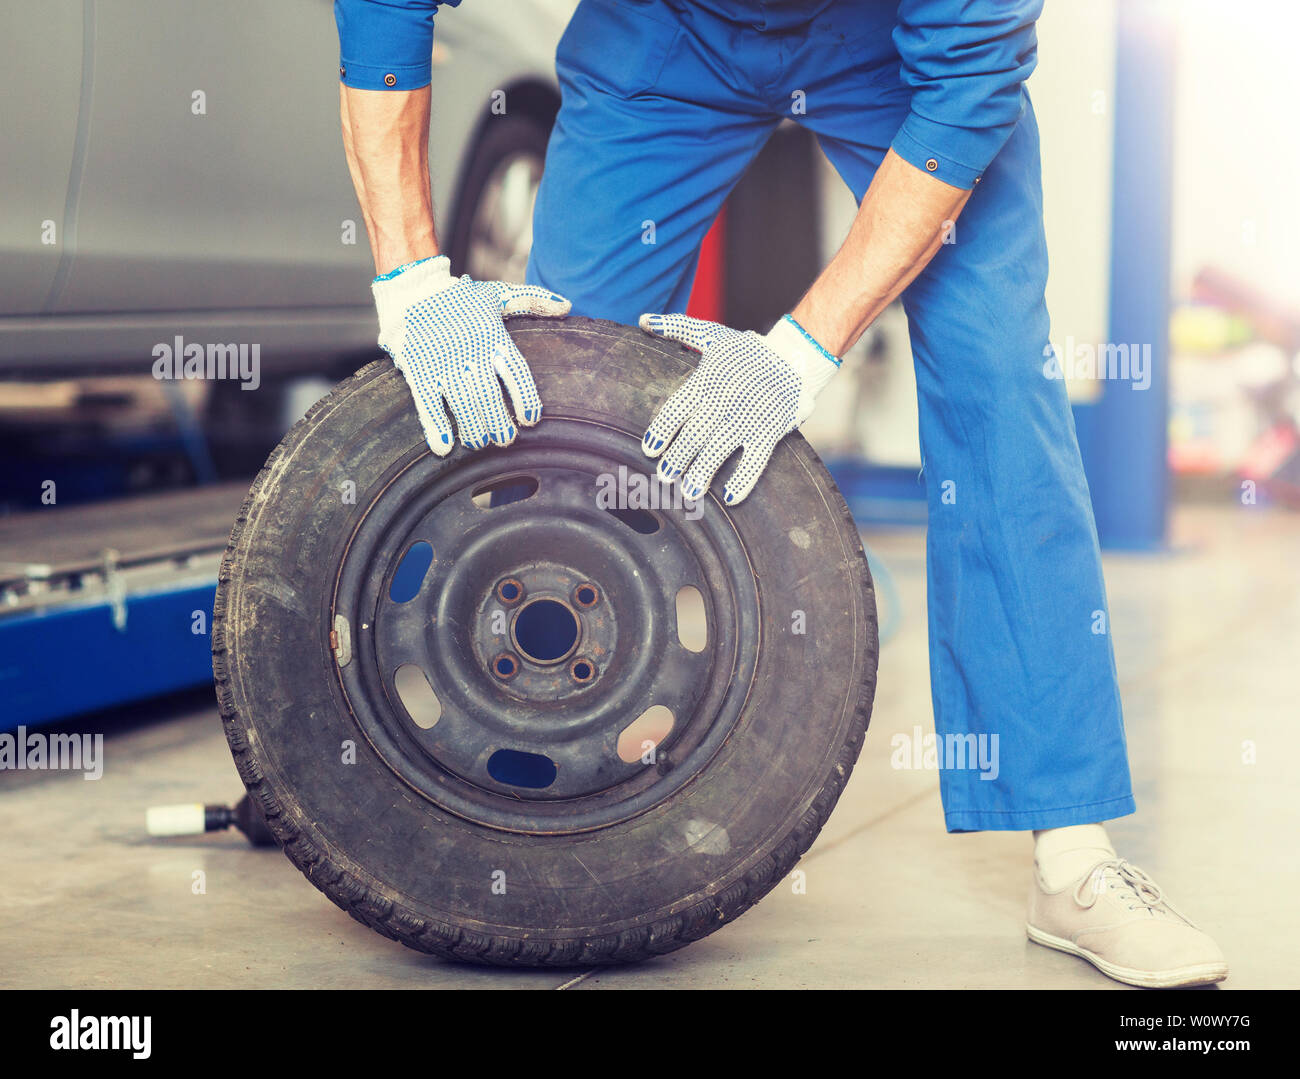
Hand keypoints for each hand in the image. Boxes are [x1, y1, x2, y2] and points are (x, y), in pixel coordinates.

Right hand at [372, 256, 570, 453]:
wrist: (411, 288)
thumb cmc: (459, 298)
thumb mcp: (498, 295)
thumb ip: (533, 301)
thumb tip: (568, 306)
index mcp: (493, 336)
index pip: (516, 372)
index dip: (525, 399)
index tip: (530, 420)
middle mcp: (470, 352)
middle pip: (489, 395)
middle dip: (499, 422)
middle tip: (506, 439)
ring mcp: (442, 364)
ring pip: (462, 404)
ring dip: (473, 429)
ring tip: (480, 442)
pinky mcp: (418, 371)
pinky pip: (428, 404)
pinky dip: (435, 427)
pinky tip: (444, 446)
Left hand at [638, 313, 839, 503]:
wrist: (796, 356)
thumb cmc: (747, 351)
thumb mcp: (712, 336)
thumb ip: (676, 328)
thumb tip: (644, 321)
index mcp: (708, 378)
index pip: (678, 407)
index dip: (662, 430)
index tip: (649, 449)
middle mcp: (726, 399)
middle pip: (695, 433)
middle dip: (678, 457)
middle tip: (664, 477)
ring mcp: (749, 416)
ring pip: (720, 449)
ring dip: (703, 472)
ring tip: (689, 492)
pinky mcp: (770, 430)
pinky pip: (755, 460)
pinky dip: (743, 480)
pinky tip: (729, 497)